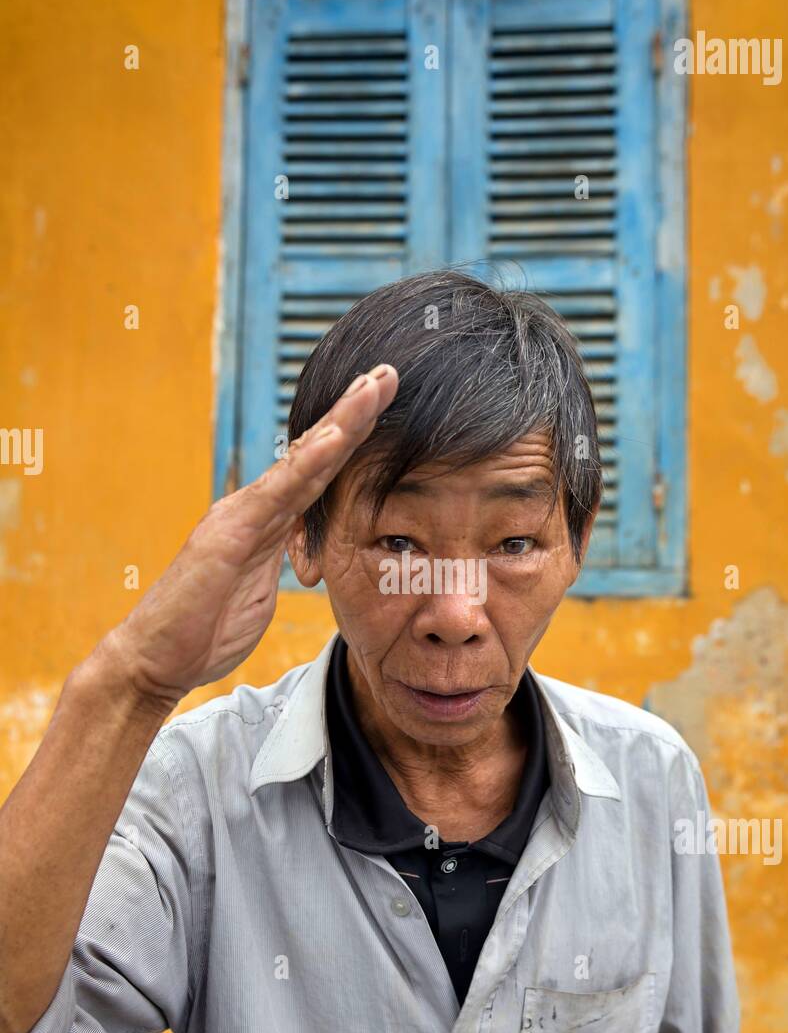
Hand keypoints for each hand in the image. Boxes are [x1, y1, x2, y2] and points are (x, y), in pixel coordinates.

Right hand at [94, 364, 397, 710]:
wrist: (154, 660)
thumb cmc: (202, 632)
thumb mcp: (259, 594)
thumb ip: (281, 566)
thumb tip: (306, 555)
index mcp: (264, 523)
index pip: (318, 474)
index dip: (351, 439)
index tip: (384, 406)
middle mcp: (253, 509)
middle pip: (315, 454)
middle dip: (354, 413)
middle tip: (389, 372)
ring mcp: (241, 516)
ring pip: (302, 461)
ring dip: (341, 421)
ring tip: (373, 384)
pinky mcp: (230, 534)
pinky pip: (278, 493)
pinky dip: (309, 462)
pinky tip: (337, 436)